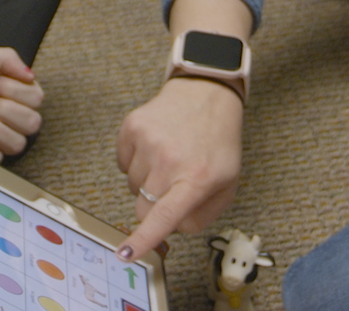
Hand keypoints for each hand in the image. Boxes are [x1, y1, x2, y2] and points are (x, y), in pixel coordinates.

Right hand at [114, 76, 242, 262]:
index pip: (164, 217)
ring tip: (168, 159)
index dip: (142, 239)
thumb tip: (169, 230)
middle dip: (152, 207)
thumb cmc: (218, 143)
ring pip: (132, 186)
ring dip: (146, 181)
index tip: (124, 255)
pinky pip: (122, 163)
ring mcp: (148, 141)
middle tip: (171, 188)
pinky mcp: (132, 126)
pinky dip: (135, 162)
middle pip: (142, 208)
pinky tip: (154, 147)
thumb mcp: (227, 184)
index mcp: (197, 178)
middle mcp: (170, 160)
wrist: (207, 94)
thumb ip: (201, 216)